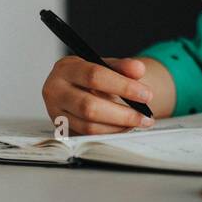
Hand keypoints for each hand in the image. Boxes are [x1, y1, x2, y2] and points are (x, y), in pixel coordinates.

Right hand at [41, 55, 155, 134]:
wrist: (77, 88)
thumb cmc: (91, 76)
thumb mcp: (106, 65)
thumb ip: (123, 66)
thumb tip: (139, 69)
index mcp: (66, 68)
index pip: (94, 76)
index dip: (123, 86)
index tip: (146, 94)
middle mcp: (55, 91)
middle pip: (89, 106)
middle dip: (123, 113)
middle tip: (146, 115)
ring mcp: (56, 113)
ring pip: (89, 125)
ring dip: (118, 126)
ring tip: (139, 121)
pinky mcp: (63, 130)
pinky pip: (89, 136)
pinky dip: (110, 132)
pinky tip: (125, 126)